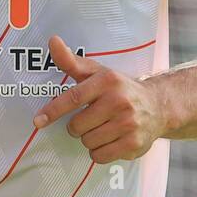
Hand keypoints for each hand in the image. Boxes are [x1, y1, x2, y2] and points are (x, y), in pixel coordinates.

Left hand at [31, 35, 165, 163]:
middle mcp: (119, 101)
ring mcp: (128, 123)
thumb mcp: (97, 72)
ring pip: (88, 142)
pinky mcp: (134, 144)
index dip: (53, 110)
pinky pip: (100, 156)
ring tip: (103, 127)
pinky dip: (99, 151)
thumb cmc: (119, 89)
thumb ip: (71, 61)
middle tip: (91, 118)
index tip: (38, 121)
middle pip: (77, 126)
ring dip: (89, 139)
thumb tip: (52, 40)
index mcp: (107, 81)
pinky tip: (110, 140)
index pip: (74, 97)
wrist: (158, 106)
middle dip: (77, 126)